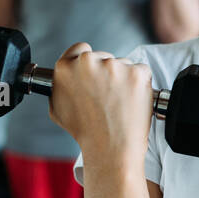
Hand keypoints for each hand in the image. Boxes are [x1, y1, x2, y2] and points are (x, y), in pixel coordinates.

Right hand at [48, 43, 154, 165]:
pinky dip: (140, 84)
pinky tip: (132, 102)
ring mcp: (114, 66)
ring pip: (123, 65)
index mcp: (65, 68)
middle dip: (107, 72)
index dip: (87, 60)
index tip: (93, 71)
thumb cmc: (85, 132)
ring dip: (124, 79)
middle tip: (108, 96)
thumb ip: (60, 84)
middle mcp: (88, 63)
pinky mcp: (137, 73)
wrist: (110, 149)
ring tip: (119, 103)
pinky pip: (141, 72)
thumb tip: (66, 75)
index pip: (79, 49)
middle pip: (103, 57)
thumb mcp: (57, 107)